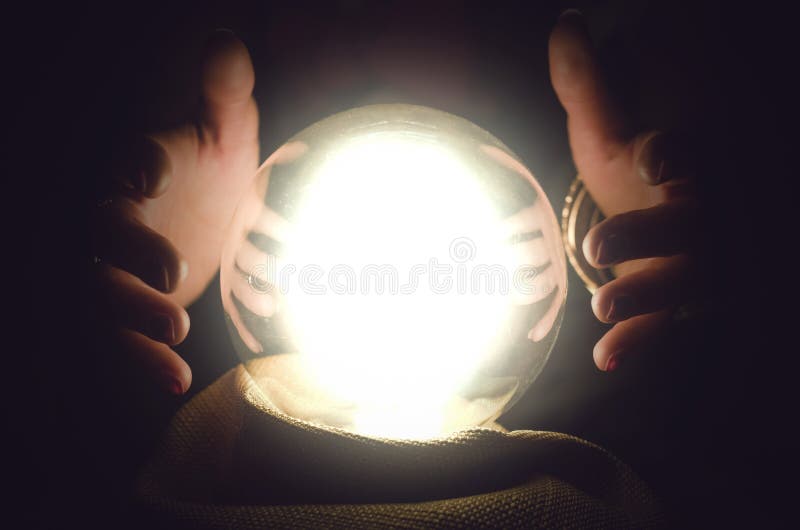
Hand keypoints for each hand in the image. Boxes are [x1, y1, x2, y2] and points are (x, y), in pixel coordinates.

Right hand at [91, 30, 258, 393]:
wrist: (215, 221)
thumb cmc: (215, 173)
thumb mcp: (226, 135)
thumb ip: (223, 96)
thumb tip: (228, 41)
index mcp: (139, 173)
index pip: (126, 165)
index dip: (136, 164)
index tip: (151, 170)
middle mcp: (118, 221)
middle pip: (104, 237)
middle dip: (131, 252)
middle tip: (172, 272)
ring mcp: (118, 271)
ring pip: (105, 295)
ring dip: (135, 317)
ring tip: (177, 332)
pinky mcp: (131, 311)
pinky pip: (127, 340)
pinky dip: (147, 360)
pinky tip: (177, 378)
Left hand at [549, 11, 698, 370]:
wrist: (669, 223)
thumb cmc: (635, 171)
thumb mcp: (611, 128)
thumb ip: (586, 83)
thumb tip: (565, 25)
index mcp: (681, 162)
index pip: (686, 156)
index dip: (673, 157)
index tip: (656, 162)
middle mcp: (698, 212)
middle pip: (686, 225)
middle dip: (649, 232)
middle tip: (598, 243)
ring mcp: (697, 262)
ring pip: (681, 281)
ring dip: (643, 296)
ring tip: (602, 306)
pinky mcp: (684, 301)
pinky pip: (667, 326)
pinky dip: (638, 342)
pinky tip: (604, 359)